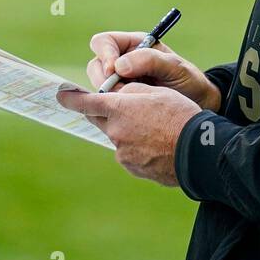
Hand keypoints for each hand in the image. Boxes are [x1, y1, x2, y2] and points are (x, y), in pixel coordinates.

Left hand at [56, 83, 203, 185]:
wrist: (198, 152)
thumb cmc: (180, 115)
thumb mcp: (157, 92)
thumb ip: (131, 91)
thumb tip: (116, 96)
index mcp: (119, 109)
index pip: (86, 102)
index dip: (71, 98)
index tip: (61, 95)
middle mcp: (115, 132)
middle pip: (100, 119)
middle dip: (106, 112)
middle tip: (124, 108)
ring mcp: (122, 153)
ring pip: (118, 136)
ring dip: (128, 130)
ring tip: (155, 129)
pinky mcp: (132, 167)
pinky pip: (129, 153)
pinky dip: (138, 147)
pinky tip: (158, 145)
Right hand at [86, 31, 221, 112]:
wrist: (198, 106)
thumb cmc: (190, 82)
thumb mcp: (175, 68)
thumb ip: (150, 61)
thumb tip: (119, 66)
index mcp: (134, 45)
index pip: (104, 42)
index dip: (104, 55)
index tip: (112, 71)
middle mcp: (123, 61)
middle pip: (96, 65)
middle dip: (104, 79)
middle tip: (122, 91)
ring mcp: (121, 82)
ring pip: (99, 86)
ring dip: (110, 95)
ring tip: (133, 101)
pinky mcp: (122, 101)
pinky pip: (107, 103)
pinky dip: (114, 108)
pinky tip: (131, 112)